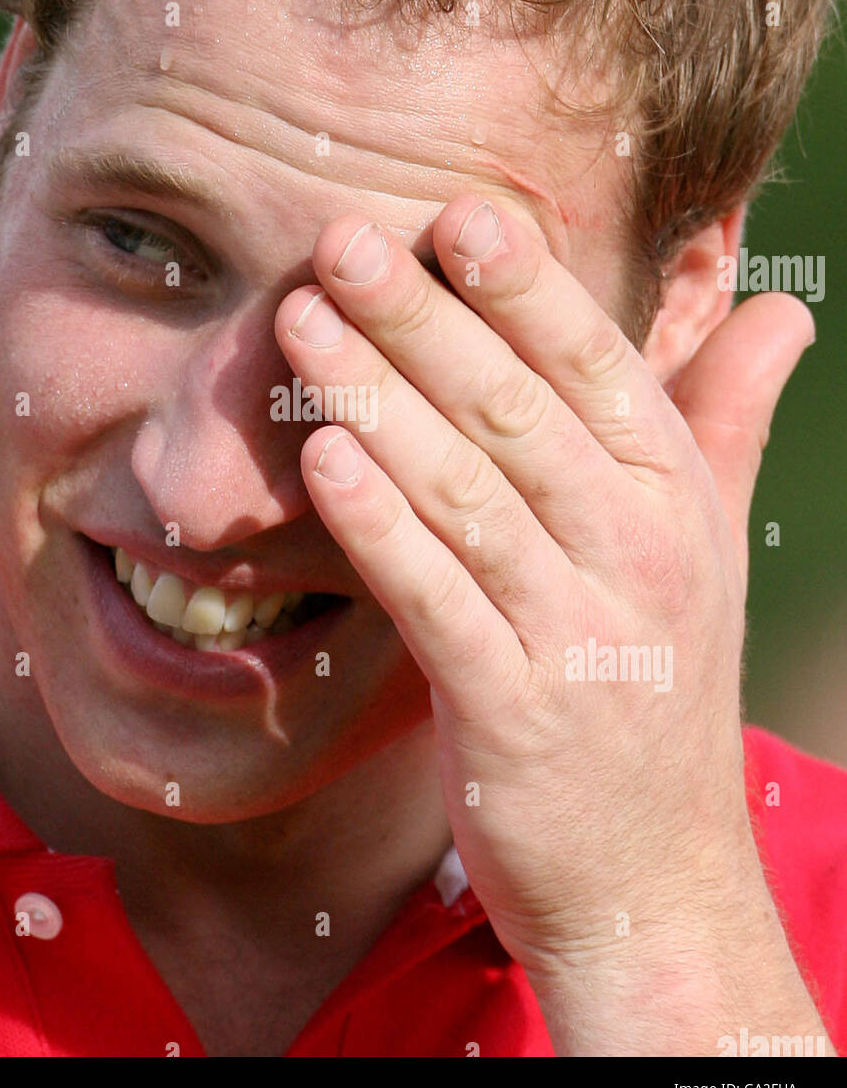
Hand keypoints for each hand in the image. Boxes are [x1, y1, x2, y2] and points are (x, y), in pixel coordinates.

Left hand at [275, 195, 822, 1051]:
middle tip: (342, 236)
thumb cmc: (660, 688)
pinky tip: (321, 459)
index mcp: (676, 497)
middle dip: (424, 318)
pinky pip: (438, 601)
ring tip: (304, 320)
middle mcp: (639, 552)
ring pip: (468, 492)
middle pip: (518, 410)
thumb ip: (725, 418)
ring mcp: (581, 633)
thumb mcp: (706, 546)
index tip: (455, 211)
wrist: (654, 876)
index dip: (526, 285)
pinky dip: (380, 527)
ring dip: (380, 399)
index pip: (597, 365)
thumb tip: (783, 305)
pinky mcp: (515, 713)